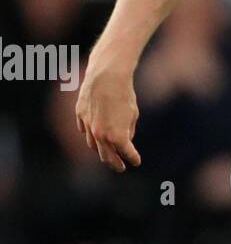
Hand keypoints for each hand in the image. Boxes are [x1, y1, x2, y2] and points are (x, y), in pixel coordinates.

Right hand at [75, 55, 141, 171]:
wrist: (107, 75)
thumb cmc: (124, 94)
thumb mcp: (132, 114)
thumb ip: (128, 131)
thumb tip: (124, 140)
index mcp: (117, 137)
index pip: (127, 153)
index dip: (133, 159)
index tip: (136, 162)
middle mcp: (100, 135)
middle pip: (107, 156)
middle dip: (115, 163)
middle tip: (120, 167)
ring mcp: (87, 126)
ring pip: (93, 145)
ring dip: (101, 151)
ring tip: (107, 155)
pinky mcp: (80, 115)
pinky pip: (83, 130)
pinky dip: (90, 135)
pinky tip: (95, 137)